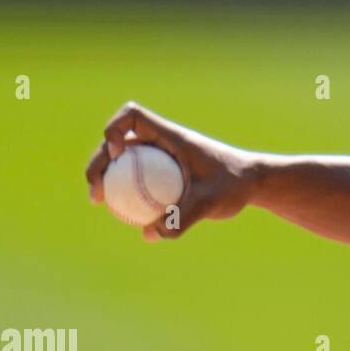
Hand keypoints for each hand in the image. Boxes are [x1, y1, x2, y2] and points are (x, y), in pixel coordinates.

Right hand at [85, 101, 258, 240]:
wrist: (254, 183)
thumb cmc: (236, 185)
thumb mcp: (212, 201)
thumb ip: (183, 218)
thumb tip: (150, 234)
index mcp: (172, 136)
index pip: (133, 116)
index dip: (115, 129)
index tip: (117, 154)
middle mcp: (163, 141)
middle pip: (118, 140)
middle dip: (99, 160)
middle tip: (96, 192)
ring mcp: (162, 156)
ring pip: (124, 159)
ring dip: (106, 175)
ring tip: (100, 201)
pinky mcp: (165, 172)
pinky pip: (137, 177)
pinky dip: (125, 190)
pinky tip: (124, 215)